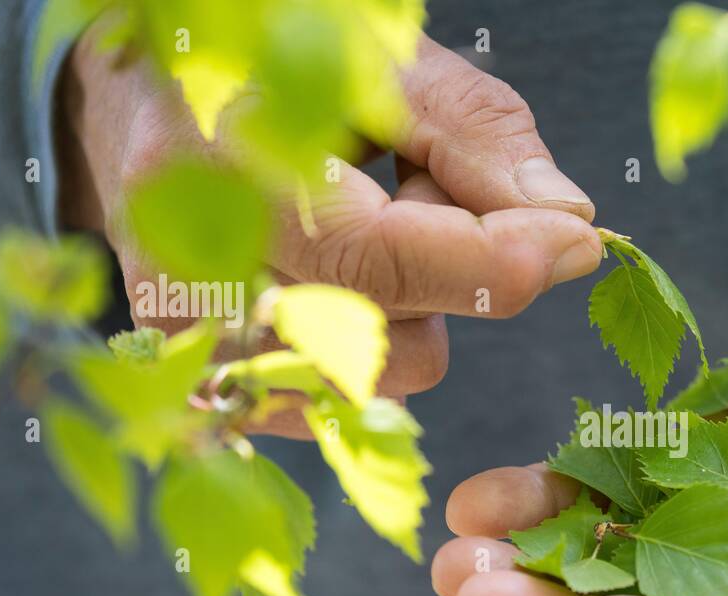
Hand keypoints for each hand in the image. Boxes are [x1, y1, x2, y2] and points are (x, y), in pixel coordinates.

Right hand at [58, 27, 602, 435]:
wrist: (149, 104)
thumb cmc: (276, 71)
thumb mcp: (386, 65)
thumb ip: (479, 139)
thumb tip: (567, 225)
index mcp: (224, 169)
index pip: (380, 260)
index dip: (494, 263)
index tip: (577, 243)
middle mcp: (196, 274)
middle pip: (391, 332)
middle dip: (452, 267)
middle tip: (424, 186)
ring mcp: (197, 346)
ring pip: (383, 375)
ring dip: (417, 306)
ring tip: (371, 224)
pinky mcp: (217, 387)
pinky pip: (353, 398)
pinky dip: (378, 341)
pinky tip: (341, 278)